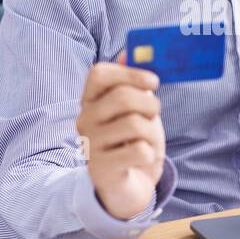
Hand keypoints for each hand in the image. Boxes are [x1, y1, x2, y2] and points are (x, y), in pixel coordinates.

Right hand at [76, 59, 165, 219]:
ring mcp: (90, 145)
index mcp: (90, 100)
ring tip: (147, 142)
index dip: (130, 73)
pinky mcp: (101, 169)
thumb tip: (131, 51)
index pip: (99, 73)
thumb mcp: (135, 109)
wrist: (124, 187)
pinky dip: (150, 155)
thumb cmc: (131, 141)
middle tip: (154, 114)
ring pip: (136, 125)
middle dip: (150, 104)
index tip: (154, 81)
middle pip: (123, 97)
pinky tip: (141, 160)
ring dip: (152, 133)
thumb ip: (132, 82)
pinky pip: (139, 151)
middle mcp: (84, 120)